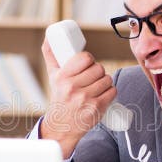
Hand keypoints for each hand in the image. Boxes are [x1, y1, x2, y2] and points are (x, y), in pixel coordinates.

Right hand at [39, 39, 116, 157]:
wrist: (62, 126)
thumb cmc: (59, 97)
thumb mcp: (52, 76)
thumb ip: (50, 54)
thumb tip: (49, 35)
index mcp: (62, 77)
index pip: (85, 58)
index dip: (89, 59)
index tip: (87, 64)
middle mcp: (73, 88)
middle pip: (99, 68)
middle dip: (98, 71)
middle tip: (93, 76)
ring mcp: (86, 99)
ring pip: (107, 79)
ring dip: (105, 81)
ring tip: (97, 85)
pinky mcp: (97, 108)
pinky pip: (112, 91)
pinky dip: (110, 91)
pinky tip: (103, 94)